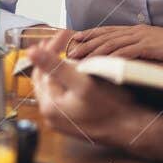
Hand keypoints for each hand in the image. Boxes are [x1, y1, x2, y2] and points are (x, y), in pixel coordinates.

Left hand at [25, 38, 148, 146]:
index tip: (63, 33)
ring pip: (54, 87)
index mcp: (49, 106)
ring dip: (58, 68)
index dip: (51, 48)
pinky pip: (63, 95)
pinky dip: (66, 81)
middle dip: (52, 57)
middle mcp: (51, 115)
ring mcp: (61, 120)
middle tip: (59, 40)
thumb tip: (30, 52)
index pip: (42, 69)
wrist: (132, 129)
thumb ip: (55, 66)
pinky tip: (75, 72)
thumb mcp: (83, 82)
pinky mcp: (72, 120)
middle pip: (45, 79)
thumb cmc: (111, 106)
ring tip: (65, 52)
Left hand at [61, 24, 162, 66]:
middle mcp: (136, 31)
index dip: (90, 34)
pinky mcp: (149, 46)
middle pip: (105, 35)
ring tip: (79, 59)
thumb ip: (139, 49)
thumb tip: (125, 57)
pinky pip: (125, 51)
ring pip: (111, 42)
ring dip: (93, 51)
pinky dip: (110, 57)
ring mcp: (142, 37)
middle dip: (86, 43)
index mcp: (137, 30)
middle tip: (70, 51)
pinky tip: (100, 63)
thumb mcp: (155, 47)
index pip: (108, 30)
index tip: (74, 39)